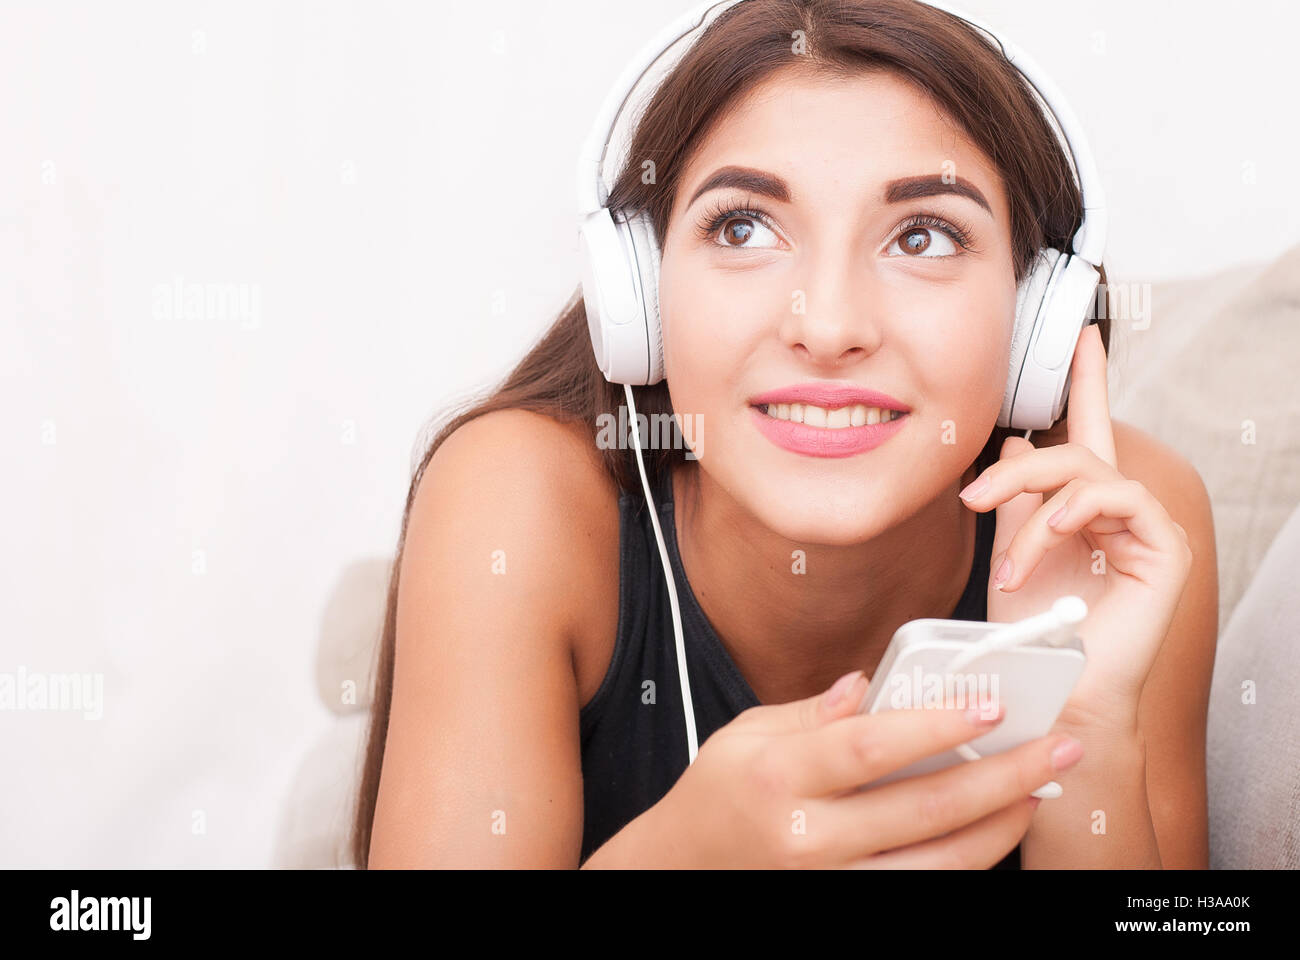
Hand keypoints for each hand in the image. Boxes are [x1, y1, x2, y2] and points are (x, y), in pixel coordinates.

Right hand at [641, 671, 1082, 867]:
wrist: (682, 870)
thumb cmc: (717, 792)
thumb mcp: (746, 733)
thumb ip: (812, 711)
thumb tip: (873, 684)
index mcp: (777, 773)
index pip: (869, 746)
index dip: (935, 726)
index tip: (991, 705)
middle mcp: (804, 836)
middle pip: (921, 809)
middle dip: (1001, 776)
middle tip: (1056, 748)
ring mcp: (826, 883)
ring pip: (935, 865)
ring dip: (999, 828)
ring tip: (1038, 792)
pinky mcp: (843, 908)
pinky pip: (920, 892)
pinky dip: (966, 865)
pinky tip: (994, 834)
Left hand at [958, 324, 1193, 723]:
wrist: (1056, 688)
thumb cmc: (1033, 629)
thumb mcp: (1013, 550)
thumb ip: (1017, 500)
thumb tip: (1011, 445)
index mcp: (1084, 507)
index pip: (1086, 433)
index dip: (1086, 383)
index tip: (1081, 336)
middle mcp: (1118, 511)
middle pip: (1073, 453)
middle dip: (1018, 471)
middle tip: (972, 499)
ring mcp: (1146, 528)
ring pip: (1088, 473)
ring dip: (1035, 507)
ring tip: (1006, 561)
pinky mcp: (1166, 548)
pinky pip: (1120, 499)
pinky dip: (1075, 514)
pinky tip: (1050, 536)